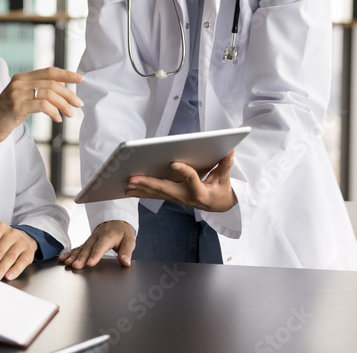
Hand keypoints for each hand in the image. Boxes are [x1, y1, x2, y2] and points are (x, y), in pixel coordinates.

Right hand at [0, 67, 82, 161]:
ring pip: (49, 93)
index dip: (66, 74)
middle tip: (78, 103)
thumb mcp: (22, 99)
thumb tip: (62, 88)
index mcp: (21, 78)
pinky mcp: (17, 106)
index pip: (48, 71)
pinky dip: (54, 112)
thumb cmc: (5, 115)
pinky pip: (43, 105)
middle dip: (69, 93)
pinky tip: (57, 119)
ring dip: (64, 104)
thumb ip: (38, 91)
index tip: (80, 78)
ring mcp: (17, 93)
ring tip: (70, 114)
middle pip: (52, 82)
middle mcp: (19, 82)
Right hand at [58, 220, 135, 268]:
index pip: (101, 245)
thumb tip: (125, 262)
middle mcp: (97, 236)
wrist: (116, 221)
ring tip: (68, 263)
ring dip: (73, 255)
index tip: (90, 263)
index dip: (95, 254)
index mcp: (108, 235)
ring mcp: (91, 239)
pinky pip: (78, 247)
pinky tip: (63, 258)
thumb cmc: (122, 231)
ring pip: (81, 247)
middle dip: (81, 257)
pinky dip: (70, 253)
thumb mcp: (130, 240)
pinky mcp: (87, 242)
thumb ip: (127, 251)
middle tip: (76, 265)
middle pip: (88, 247)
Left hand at [123, 150, 237, 212]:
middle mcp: (186, 196)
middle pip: (165, 189)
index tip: (175, 162)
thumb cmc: (221, 189)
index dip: (184, 171)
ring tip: (125, 184)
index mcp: (200, 191)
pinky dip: (141, 191)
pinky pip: (155, 194)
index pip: (192, 179)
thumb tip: (231, 150)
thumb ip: (225, 165)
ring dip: (140, 189)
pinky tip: (129, 189)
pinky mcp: (172, 197)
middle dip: (148, 183)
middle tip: (133, 178)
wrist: (218, 206)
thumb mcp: (225, 178)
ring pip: (156, 193)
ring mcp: (177, 198)